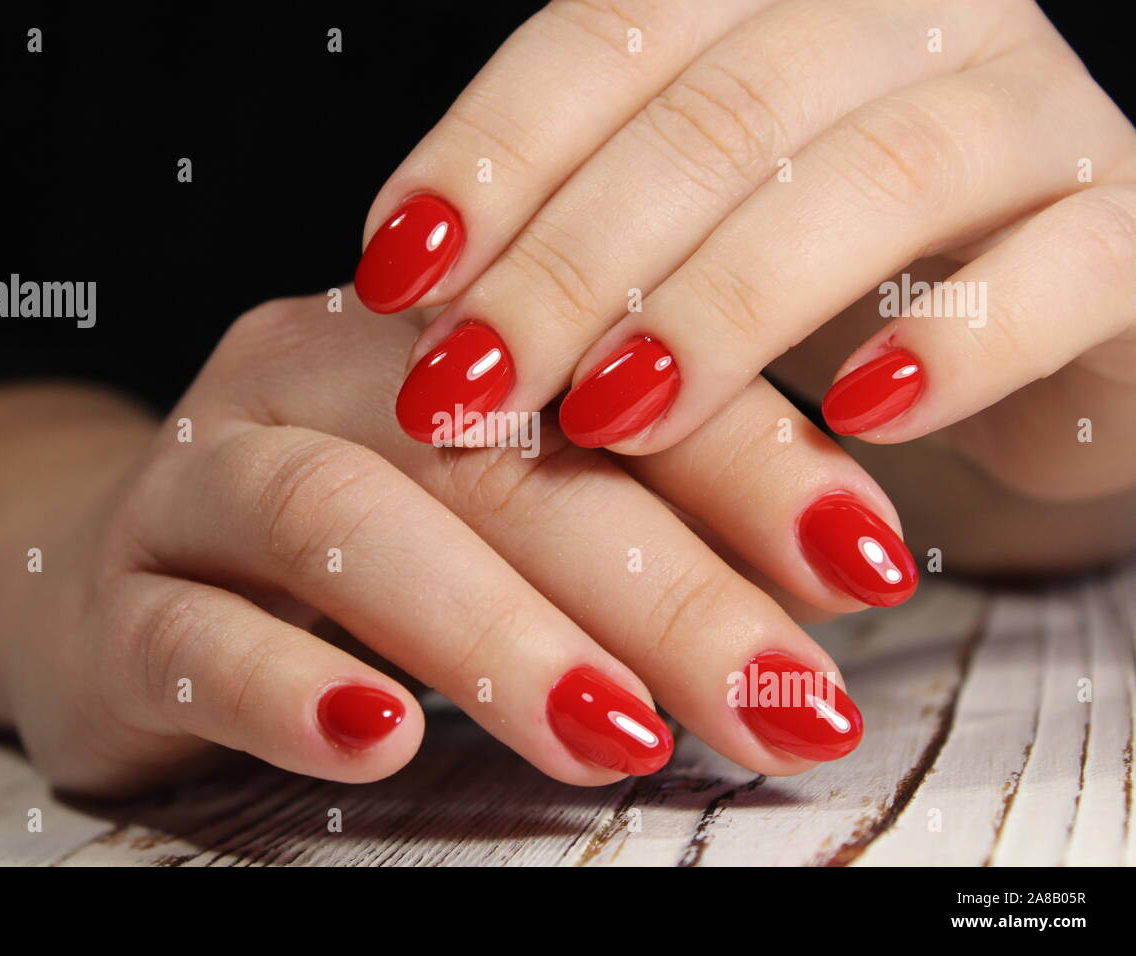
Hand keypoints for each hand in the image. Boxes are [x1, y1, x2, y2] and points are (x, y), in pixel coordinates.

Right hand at [0, 289, 925, 795]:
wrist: (118, 561)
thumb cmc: (353, 542)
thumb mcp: (498, 501)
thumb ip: (636, 513)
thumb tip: (826, 575)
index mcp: (421, 329)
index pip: (602, 368)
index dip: (745, 458)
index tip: (867, 563)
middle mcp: (304, 375)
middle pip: (492, 456)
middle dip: (655, 586)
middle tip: (778, 701)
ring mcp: (197, 480)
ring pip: (340, 523)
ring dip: (489, 635)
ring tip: (611, 736)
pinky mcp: (118, 598)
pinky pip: (193, 635)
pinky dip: (290, 687)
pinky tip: (379, 744)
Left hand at [354, 0, 1135, 490]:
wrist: (1037, 341)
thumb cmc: (831, 291)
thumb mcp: (691, 250)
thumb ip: (588, 252)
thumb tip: (424, 315)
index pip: (612, 35)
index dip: (493, 154)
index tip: (393, 274)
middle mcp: (914, 19)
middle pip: (722, 114)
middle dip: (576, 262)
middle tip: (470, 383)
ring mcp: (1037, 117)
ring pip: (878, 177)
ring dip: (725, 310)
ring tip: (613, 415)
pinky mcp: (1134, 233)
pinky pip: (1062, 270)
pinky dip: (955, 343)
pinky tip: (855, 418)